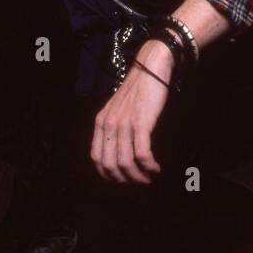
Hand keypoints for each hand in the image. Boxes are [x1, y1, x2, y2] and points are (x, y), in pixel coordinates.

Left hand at [90, 41, 173, 184]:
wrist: (150, 69)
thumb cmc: (137, 91)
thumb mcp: (117, 109)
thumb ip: (113, 128)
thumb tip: (118, 154)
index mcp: (101, 122)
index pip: (96, 158)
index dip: (108, 175)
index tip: (122, 179)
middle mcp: (109, 124)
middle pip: (110, 165)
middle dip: (124, 179)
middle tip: (138, 182)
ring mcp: (124, 124)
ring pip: (126, 163)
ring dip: (139, 176)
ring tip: (149, 177)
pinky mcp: (141, 123)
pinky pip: (142, 154)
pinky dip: (149, 166)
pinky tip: (156, 167)